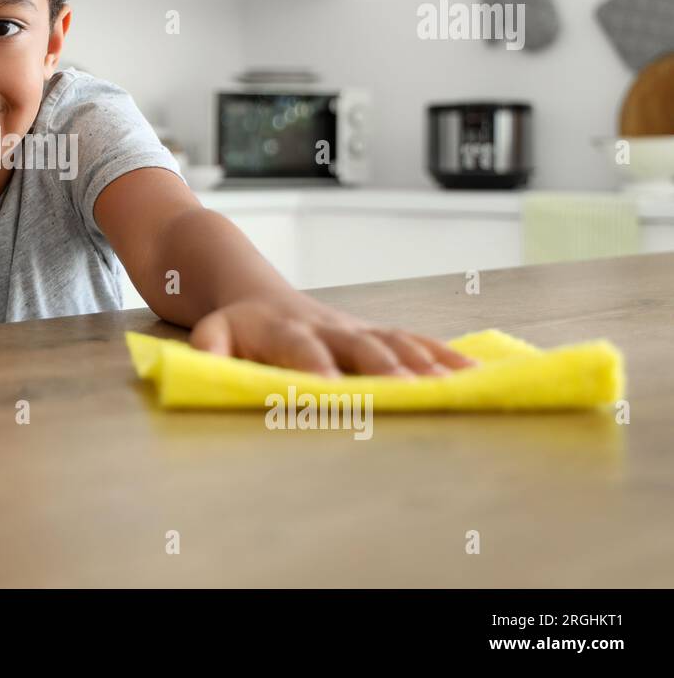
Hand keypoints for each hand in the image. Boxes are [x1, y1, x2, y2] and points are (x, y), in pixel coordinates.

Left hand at [189, 291, 475, 377]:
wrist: (250, 285)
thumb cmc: (234, 322)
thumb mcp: (211, 332)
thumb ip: (209, 348)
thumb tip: (205, 362)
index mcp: (282, 328)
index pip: (301, 348)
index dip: (316, 368)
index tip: (332, 390)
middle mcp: (324, 325)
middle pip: (359, 344)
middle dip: (384, 367)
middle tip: (410, 392)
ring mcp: (352, 327)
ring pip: (393, 341)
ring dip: (422, 363)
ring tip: (453, 387)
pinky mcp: (372, 333)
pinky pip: (412, 340)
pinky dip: (442, 355)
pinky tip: (473, 373)